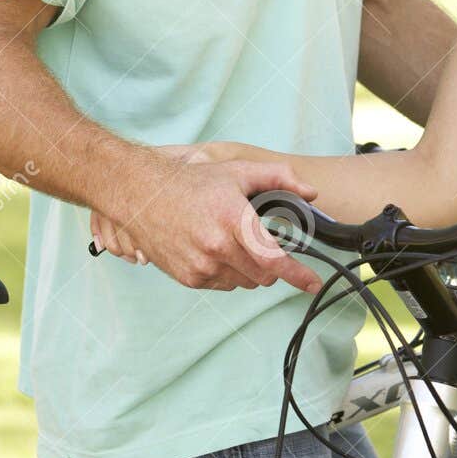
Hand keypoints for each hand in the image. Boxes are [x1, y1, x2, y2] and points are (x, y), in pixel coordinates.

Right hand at [90, 150, 323, 293]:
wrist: (142, 195)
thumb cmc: (192, 183)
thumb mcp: (238, 171)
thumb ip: (280, 177)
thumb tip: (311, 193)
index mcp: (233, 220)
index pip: (273, 258)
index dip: (298, 275)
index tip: (314, 284)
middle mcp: (217, 247)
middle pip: (264, 275)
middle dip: (272, 265)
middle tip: (260, 243)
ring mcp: (201, 266)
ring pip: (245, 282)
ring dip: (248, 269)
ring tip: (229, 241)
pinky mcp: (189, 278)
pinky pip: (224, 285)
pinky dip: (227, 273)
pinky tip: (213, 250)